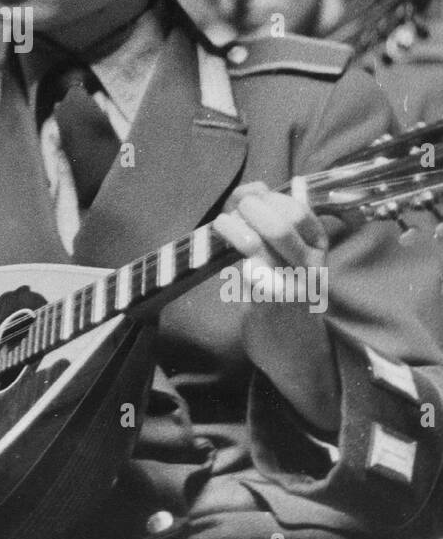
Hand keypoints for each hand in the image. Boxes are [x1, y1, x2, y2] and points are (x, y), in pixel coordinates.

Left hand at [216, 182, 337, 432]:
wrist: (299, 352)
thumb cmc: (287, 294)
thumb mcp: (289, 255)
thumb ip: (272, 221)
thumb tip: (254, 186)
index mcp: (318, 247)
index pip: (297, 208)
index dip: (265, 195)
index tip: (245, 195)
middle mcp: (310, 264)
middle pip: (280, 222)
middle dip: (248, 208)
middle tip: (231, 212)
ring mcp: (292, 285)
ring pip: (262, 243)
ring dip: (234, 228)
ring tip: (221, 227)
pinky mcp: (271, 306)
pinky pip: (250, 273)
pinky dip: (234, 258)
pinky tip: (223, 256)